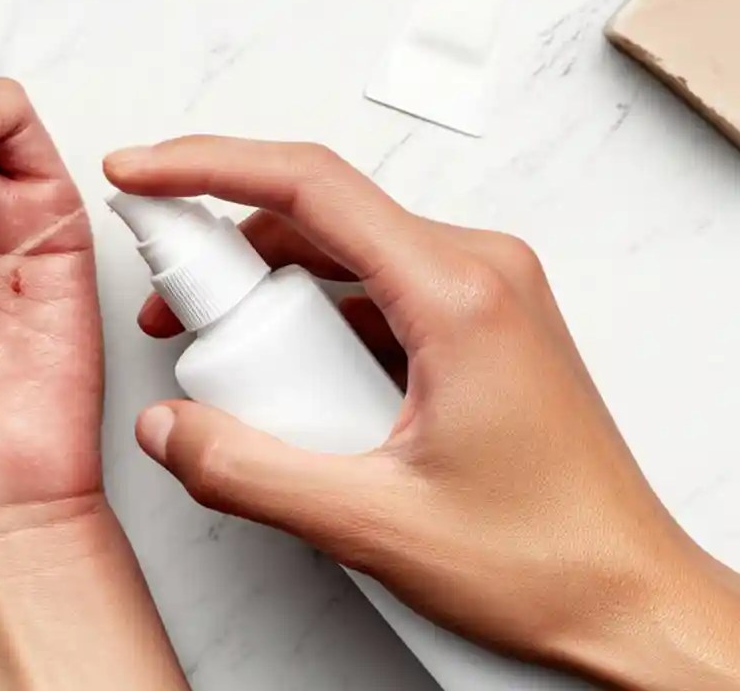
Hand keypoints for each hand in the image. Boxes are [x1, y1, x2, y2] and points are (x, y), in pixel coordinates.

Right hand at [105, 135, 739, 689]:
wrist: (627, 601)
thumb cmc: (545, 561)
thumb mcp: (372, 524)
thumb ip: (248, 472)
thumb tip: (168, 425)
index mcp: (458, 294)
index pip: (309, 186)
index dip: (207, 167)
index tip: (141, 174)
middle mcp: (476, 272)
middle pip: (316, 218)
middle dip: (227, 256)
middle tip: (171, 315)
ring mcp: (479, 296)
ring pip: (340, 257)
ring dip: (270, 298)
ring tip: (232, 376)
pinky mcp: (472, 327)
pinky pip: (370, 294)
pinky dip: (313, 325)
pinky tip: (292, 394)